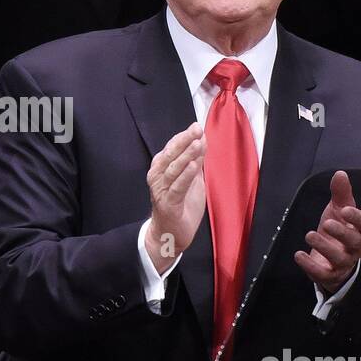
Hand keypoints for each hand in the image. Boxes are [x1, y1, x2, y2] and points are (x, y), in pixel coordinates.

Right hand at [144, 123, 206, 274]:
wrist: (171, 235)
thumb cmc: (181, 205)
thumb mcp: (191, 180)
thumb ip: (195, 161)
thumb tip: (202, 140)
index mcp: (161, 169)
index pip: (171, 148)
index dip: (184, 136)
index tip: (197, 126)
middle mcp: (157, 177)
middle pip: (170, 154)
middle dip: (184, 140)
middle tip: (196, 128)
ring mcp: (161, 191)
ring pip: (173, 169)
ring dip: (185, 155)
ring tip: (196, 143)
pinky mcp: (168, 204)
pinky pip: (177, 187)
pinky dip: (184, 176)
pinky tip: (192, 166)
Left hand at [293, 171, 360, 294]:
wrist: (333, 258)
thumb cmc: (339, 230)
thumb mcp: (339, 210)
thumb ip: (341, 193)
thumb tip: (340, 173)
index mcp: (360, 230)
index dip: (357, 218)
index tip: (345, 210)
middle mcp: (354, 247)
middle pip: (353, 242)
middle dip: (341, 233)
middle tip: (326, 223)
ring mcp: (343, 263)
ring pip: (338, 258)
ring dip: (324, 247)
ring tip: (309, 235)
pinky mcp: (329, 275)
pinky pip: (322, 274)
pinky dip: (310, 266)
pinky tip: (298, 255)